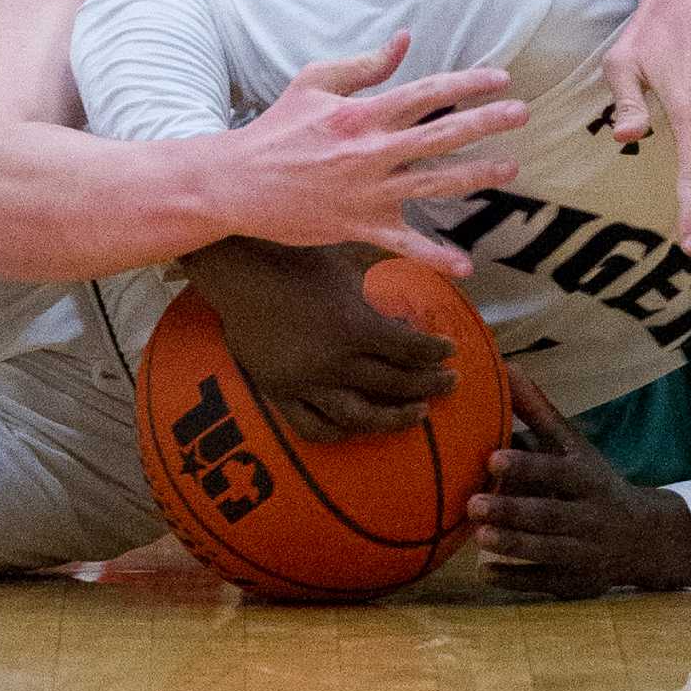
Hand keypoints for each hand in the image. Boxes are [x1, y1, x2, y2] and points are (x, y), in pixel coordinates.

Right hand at [181, 240, 457, 442]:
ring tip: (419, 413)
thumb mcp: (351, 260)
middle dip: (430, 383)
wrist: (240, 274)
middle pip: (395, 383)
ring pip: (360, 416)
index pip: (410, 348)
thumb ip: (391, 275)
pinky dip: (341, 431)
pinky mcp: (279, 392)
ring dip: (396, 418)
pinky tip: (359, 425)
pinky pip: (314, 427)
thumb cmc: (299, 258)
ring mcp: (305, 382)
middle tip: (450, 383)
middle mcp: (332, 360)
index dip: (436, 351)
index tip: (450, 351)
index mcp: (353, 325)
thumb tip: (436, 278)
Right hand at [224, 31, 526, 275]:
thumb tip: (405, 40)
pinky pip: (405, 245)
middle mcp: (372, 152)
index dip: (467, 85)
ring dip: (476, 176)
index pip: (426, 94)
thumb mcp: (315, 83)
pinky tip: (466, 266)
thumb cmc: (276, 129)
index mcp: (363, 114)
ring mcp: (369, 192)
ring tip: (510, 169)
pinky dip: (435, 258)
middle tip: (522, 113)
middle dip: (486, 123)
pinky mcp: (361, 226)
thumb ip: (364, 65)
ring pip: (435, 184)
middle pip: (442, 135)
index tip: (500, 79)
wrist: (239, 183)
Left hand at [470, 368, 690, 596]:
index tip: (492, 459)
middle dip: (512, 510)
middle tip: (472, 504)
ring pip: (548, 551)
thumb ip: (539, 413)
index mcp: (587, 479)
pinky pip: (546, 582)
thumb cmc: (594, 482)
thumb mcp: (574, 447)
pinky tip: (486, 572)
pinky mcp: (576, 582)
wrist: (646, 537)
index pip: (557, 473)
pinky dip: (516, 579)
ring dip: (513, 544)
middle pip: (549, 515)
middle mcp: (589, 517)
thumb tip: (506, 368)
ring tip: (478, 537)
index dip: (527, 466)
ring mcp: (585, 553)